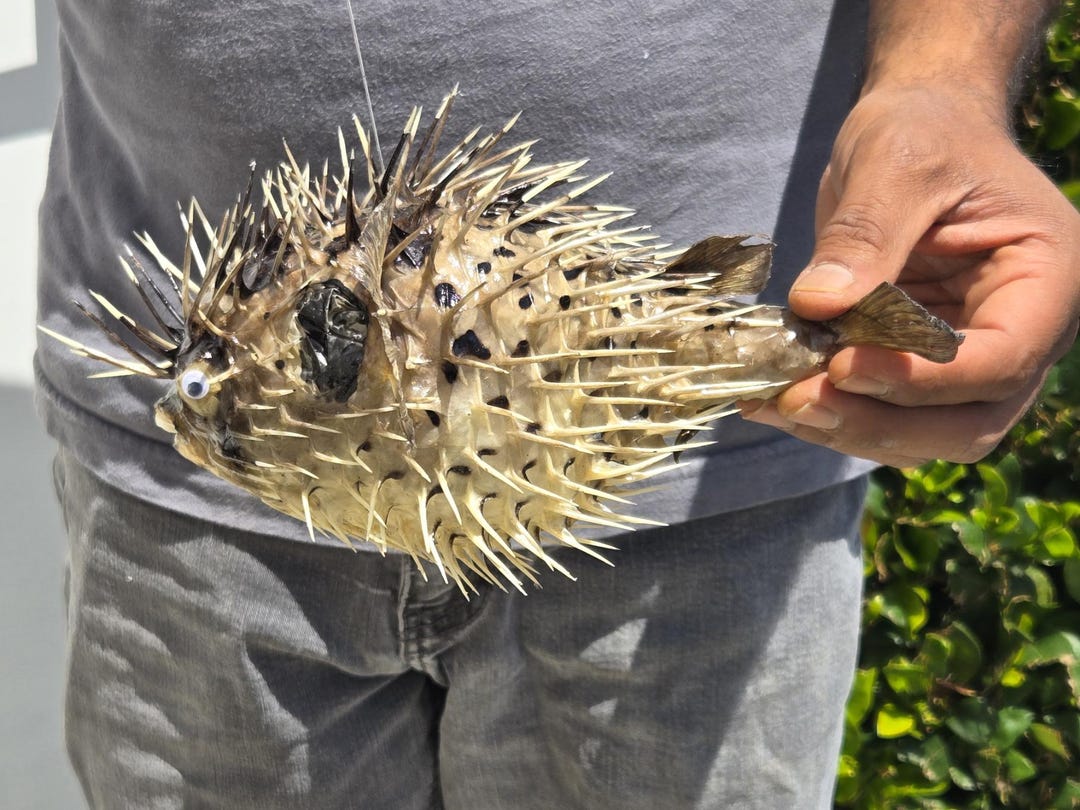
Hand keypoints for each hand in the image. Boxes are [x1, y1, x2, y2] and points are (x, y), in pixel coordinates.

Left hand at [740, 84, 1079, 465]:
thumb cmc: (925, 131)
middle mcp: (1022, 334)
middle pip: (968, 422)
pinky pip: (885, 412)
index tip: (843, 366)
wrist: (916, 129)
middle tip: (798, 401)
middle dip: (880, 423)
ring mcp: (973, 360)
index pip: (1001, 359)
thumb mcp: (895, 163)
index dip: (922, 378)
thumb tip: (818, 305)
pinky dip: (832, 413)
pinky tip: (772, 396)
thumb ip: (865, 234)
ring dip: (849, 429)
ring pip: (925, 434)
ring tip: (776, 402)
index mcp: (1044, 279)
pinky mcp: (920, 368)